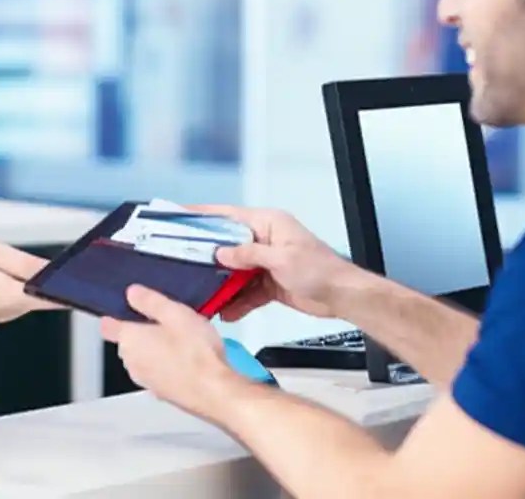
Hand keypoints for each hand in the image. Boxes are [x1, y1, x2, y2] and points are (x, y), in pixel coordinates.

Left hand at [100, 285, 248, 420]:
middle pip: (128, 342)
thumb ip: (149, 301)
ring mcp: (145, 380)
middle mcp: (131, 362)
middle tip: (168, 320)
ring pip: (144, 358)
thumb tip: (132, 293)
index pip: (108, 326)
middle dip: (142, 331)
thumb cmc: (195, 352)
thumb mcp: (174, 313)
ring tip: (183, 340)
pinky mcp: (160, 393)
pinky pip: (158, 372)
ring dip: (156, 349)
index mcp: (130, 340)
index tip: (127, 308)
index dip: (114, 316)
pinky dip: (167, 365)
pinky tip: (188, 359)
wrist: (214, 391)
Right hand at [189, 205, 361, 320]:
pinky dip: (237, 301)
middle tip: (186, 262)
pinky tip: (227, 310)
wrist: (342, 296)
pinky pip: (246, 290)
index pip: (230, 215)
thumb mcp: (281, 259)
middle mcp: (266, 240)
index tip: (182, 216)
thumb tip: (223, 252)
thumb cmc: (322, 270)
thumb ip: (249, 255)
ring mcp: (267, 262)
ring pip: (235, 271)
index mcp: (269, 224)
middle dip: (209, 256)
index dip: (205, 215)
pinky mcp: (270, 282)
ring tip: (205, 292)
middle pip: (228, 245)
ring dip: (222, 284)